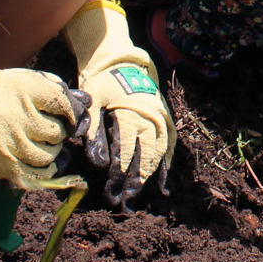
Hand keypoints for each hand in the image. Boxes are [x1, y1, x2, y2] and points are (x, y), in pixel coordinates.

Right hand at [0, 67, 88, 189]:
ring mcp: (10, 145)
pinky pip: (38, 174)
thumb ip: (48, 84)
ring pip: (49, 154)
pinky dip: (45, 169)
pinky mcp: (5, 166)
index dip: (71, 108)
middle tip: (49, 127)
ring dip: (51, 150)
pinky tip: (40, 160)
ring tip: (40, 142)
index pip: (61, 102)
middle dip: (59, 130)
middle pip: (57, 131)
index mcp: (21, 90)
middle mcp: (16, 118)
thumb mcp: (17, 78)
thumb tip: (82, 99)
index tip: (69, 111)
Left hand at [63, 0, 175, 205]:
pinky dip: (167, 163)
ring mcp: (160, 118)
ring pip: (160, 152)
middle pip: (145, 157)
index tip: (113, 192)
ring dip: (152, 176)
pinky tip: (163, 182)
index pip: (126, 153)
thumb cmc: (102, 80)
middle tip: (126, 201)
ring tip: (143, 195)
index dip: (120, 175)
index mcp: (131, 114)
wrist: (122, 60)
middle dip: (136, 181)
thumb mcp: (92, 101)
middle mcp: (150, 118)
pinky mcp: (164, 118)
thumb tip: (97, 162)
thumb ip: (94, 130)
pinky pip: (170, 143)